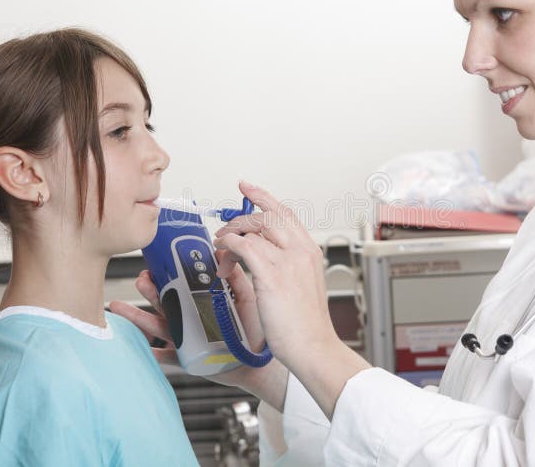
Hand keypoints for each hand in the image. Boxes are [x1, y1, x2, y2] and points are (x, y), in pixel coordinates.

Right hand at [110, 255, 287, 408]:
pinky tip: (145, 349)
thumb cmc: (253, 329)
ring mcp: (186, 339)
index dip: (167, 275)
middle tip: (142, 280)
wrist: (260, 362)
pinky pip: (168, 357)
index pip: (180, 285)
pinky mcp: (188, 359)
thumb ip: (235, 277)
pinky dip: (156, 354)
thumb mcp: (246, 298)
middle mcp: (189, 319)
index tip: (156, 264)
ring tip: (121, 307)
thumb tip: (222, 253)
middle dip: (150, 291)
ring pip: (160, 326)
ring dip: (140, 317)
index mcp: (201, 302)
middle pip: (165, 302)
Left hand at [213, 181, 338, 367]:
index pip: (285, 212)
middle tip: (224, 230)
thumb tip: (265, 255)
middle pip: (267, 215)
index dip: (263, 197)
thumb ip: (288, 266)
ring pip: (253, 228)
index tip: (247, 187)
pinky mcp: (271, 275)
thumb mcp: (302, 285)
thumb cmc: (306, 324)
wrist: (313, 347)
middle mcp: (300, 250)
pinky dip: (229, 248)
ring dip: (230, 235)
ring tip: (221, 250)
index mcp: (309, 250)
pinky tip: (223, 259)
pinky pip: (244, 247)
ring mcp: (287, 261)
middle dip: (239, 218)